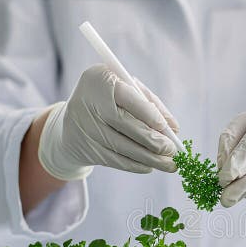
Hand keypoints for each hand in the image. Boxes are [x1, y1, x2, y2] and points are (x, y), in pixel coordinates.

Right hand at [38, 64, 178, 180]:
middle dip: (152, 140)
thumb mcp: (128, 90)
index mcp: (100, 79)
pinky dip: (135, 165)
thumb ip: (151, 104)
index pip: (128, 98)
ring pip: (122, 147)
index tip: (168, 130)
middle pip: (125, 125)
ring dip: (149, 158)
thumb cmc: (109, 100)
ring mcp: (84, 127)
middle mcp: (88, 102)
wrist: (72, 120)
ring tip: (169, 164)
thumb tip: (174, 128)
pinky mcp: (86, 149)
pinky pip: (115, 160)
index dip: (150, 115)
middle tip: (172, 150)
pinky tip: (150, 166)